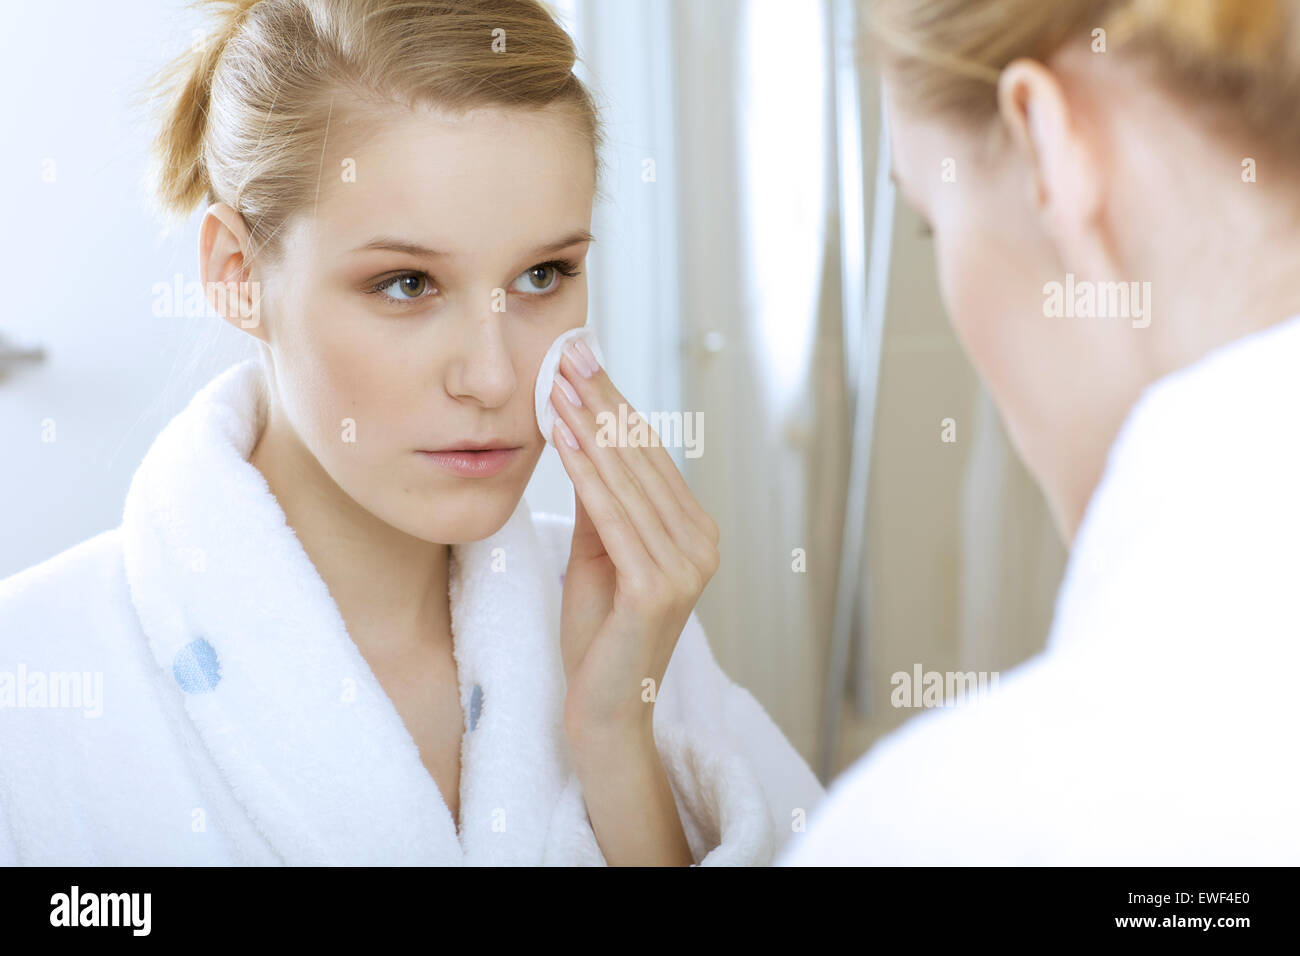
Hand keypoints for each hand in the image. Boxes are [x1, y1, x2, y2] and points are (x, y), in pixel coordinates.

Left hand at [548, 338, 719, 747]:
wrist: (602, 712)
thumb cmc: (597, 635)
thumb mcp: (600, 553)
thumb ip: (603, 502)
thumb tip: (585, 435)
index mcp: (695, 532)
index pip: (649, 453)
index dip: (614, 402)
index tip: (582, 359)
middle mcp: (702, 543)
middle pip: (641, 458)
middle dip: (600, 401)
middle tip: (566, 352)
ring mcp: (686, 566)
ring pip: (627, 480)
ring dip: (588, 426)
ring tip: (556, 383)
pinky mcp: (658, 588)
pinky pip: (614, 518)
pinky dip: (587, 474)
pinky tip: (563, 437)